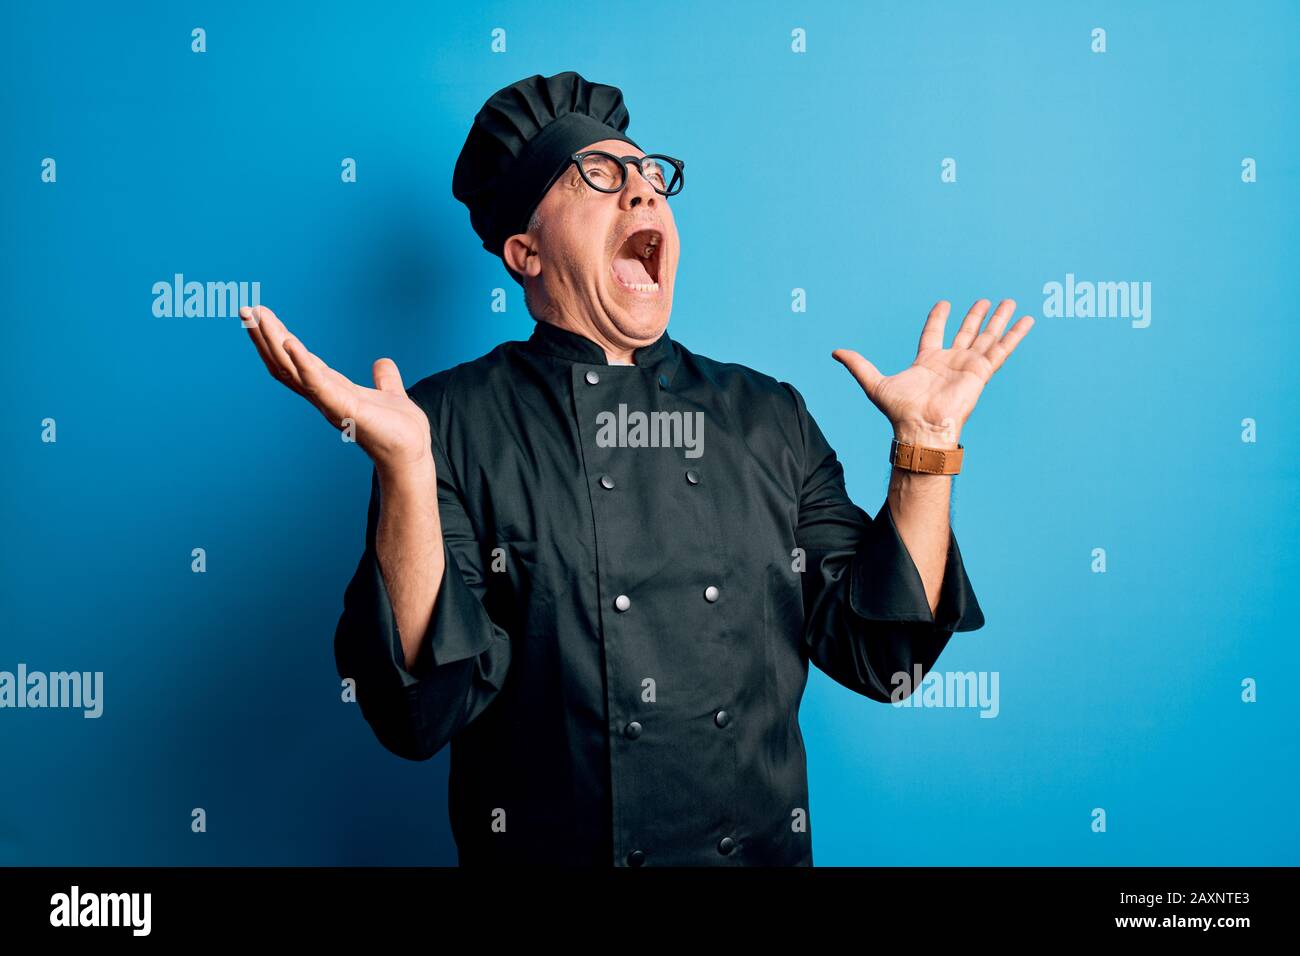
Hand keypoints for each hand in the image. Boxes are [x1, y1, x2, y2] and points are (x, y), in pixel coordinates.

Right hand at [240, 305, 432, 477]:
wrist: (412, 454)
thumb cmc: (399, 430)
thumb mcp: (390, 395)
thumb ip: (384, 379)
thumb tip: (383, 363)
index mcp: (332, 389)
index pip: (297, 361)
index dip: (279, 339)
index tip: (262, 316)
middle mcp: (324, 396)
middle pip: (285, 362)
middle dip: (264, 336)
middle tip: (245, 309)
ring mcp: (330, 403)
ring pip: (292, 369)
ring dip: (273, 342)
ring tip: (256, 317)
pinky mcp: (344, 410)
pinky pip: (317, 384)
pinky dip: (303, 363)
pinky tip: (290, 342)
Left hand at [832, 298, 1032, 447]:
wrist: (920, 427)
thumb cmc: (899, 411)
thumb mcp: (874, 382)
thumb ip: (858, 365)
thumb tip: (834, 352)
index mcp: (927, 362)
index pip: (934, 333)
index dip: (939, 318)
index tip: (944, 303)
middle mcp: (950, 362)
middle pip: (966, 333)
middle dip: (976, 317)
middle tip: (986, 301)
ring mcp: (967, 366)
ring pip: (986, 338)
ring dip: (998, 321)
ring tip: (1009, 303)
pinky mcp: (981, 372)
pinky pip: (1001, 350)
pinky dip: (1014, 335)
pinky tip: (1026, 321)